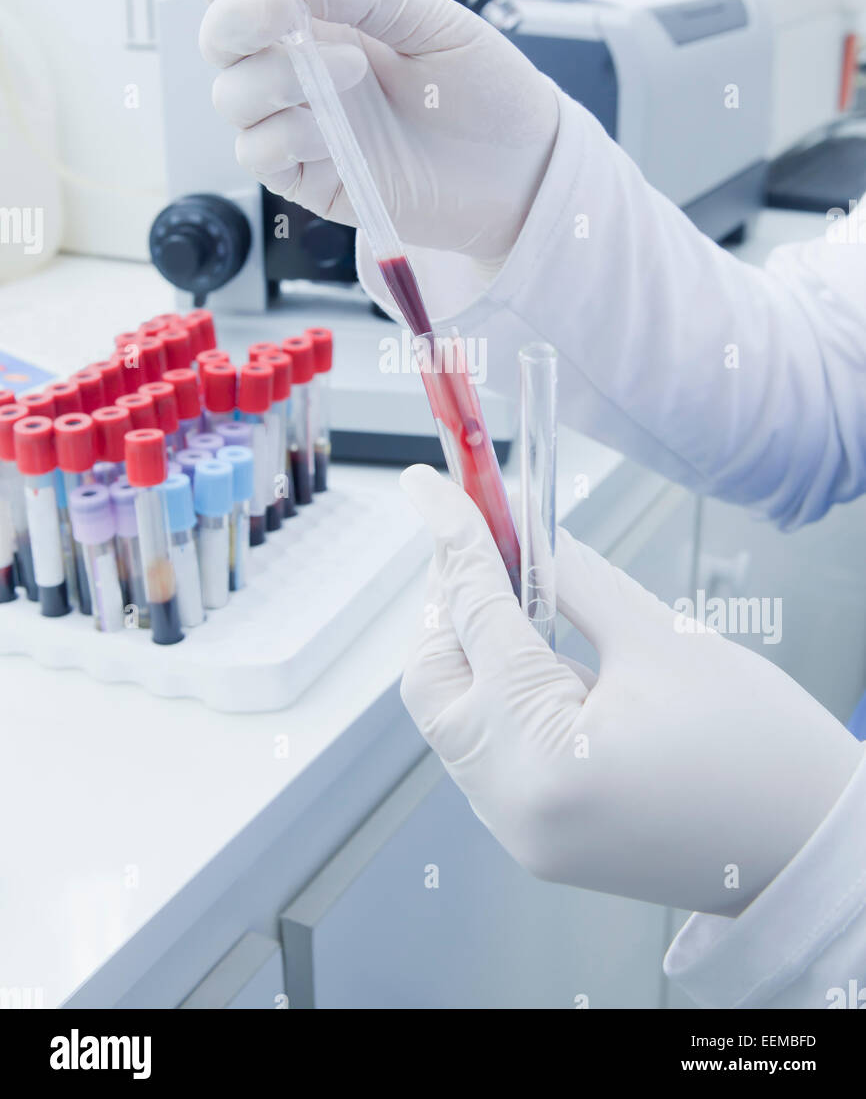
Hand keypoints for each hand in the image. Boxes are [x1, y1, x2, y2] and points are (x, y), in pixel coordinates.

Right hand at [197, 0, 558, 265]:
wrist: (524, 167)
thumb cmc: (486, 92)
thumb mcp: (432, 21)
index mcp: (322, 20)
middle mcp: (301, 70)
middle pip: (221, 38)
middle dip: (238, 16)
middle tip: (283, 7)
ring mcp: (303, 126)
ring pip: (231, 96)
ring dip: (272, 76)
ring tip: (350, 71)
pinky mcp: (313, 179)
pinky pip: (259, 154)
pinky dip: (281, 134)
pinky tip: (327, 130)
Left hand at [399, 464, 861, 914]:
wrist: (812, 846)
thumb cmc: (761, 748)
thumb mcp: (660, 638)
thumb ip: (570, 574)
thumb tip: (516, 520)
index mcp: (546, 757)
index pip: (472, 617)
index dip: (452, 537)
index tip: (429, 485)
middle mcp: (514, 807)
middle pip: (433, 677)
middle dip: (451, 602)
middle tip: (488, 541)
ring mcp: (521, 832)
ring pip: (454, 715)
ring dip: (475, 646)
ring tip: (523, 590)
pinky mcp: (538, 837)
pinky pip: (486, 749)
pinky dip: (497, 692)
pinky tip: (540, 652)